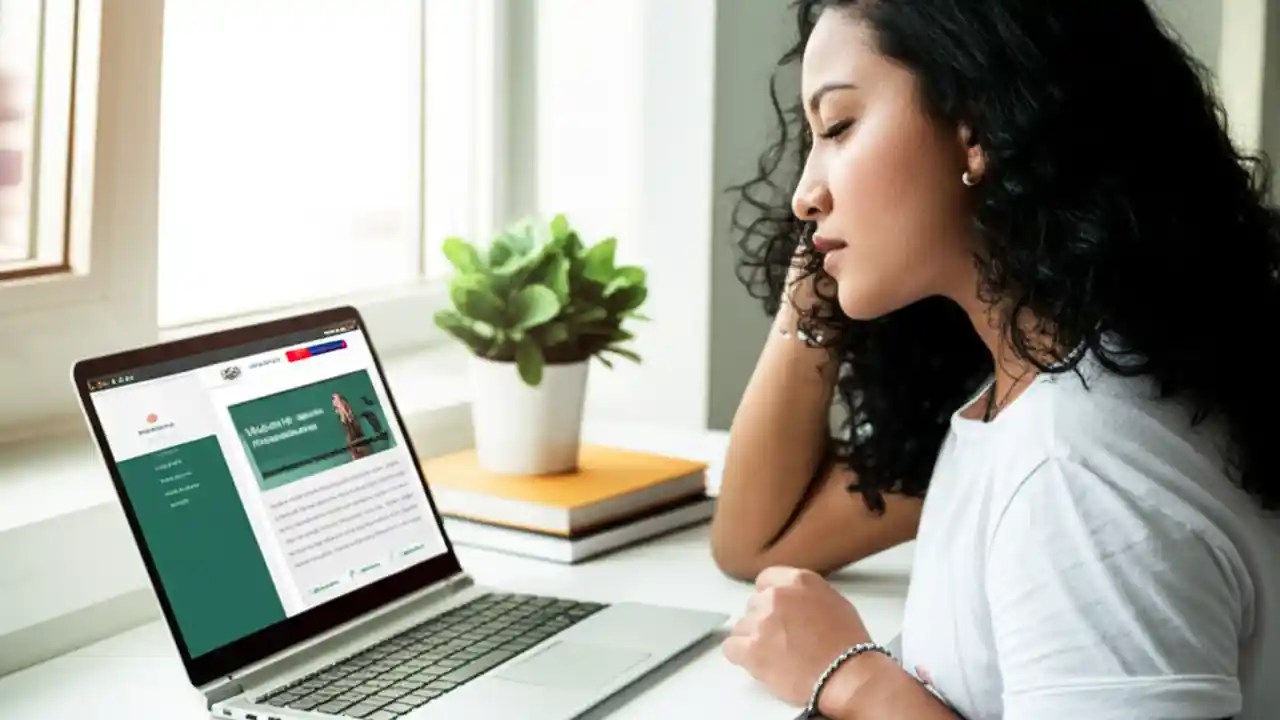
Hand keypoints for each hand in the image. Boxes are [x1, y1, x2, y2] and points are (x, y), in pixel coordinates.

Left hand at [722, 566, 871, 706]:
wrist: (847, 674)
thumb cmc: (848, 645)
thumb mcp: (833, 603)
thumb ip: (805, 596)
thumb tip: (793, 602)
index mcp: (798, 581)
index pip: (765, 580)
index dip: (769, 598)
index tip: (775, 611)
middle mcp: (776, 596)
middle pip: (753, 605)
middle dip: (763, 621)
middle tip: (781, 640)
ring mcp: (761, 622)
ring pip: (741, 626)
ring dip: (753, 640)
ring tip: (776, 656)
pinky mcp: (751, 649)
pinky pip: (730, 647)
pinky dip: (741, 656)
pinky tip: (758, 663)